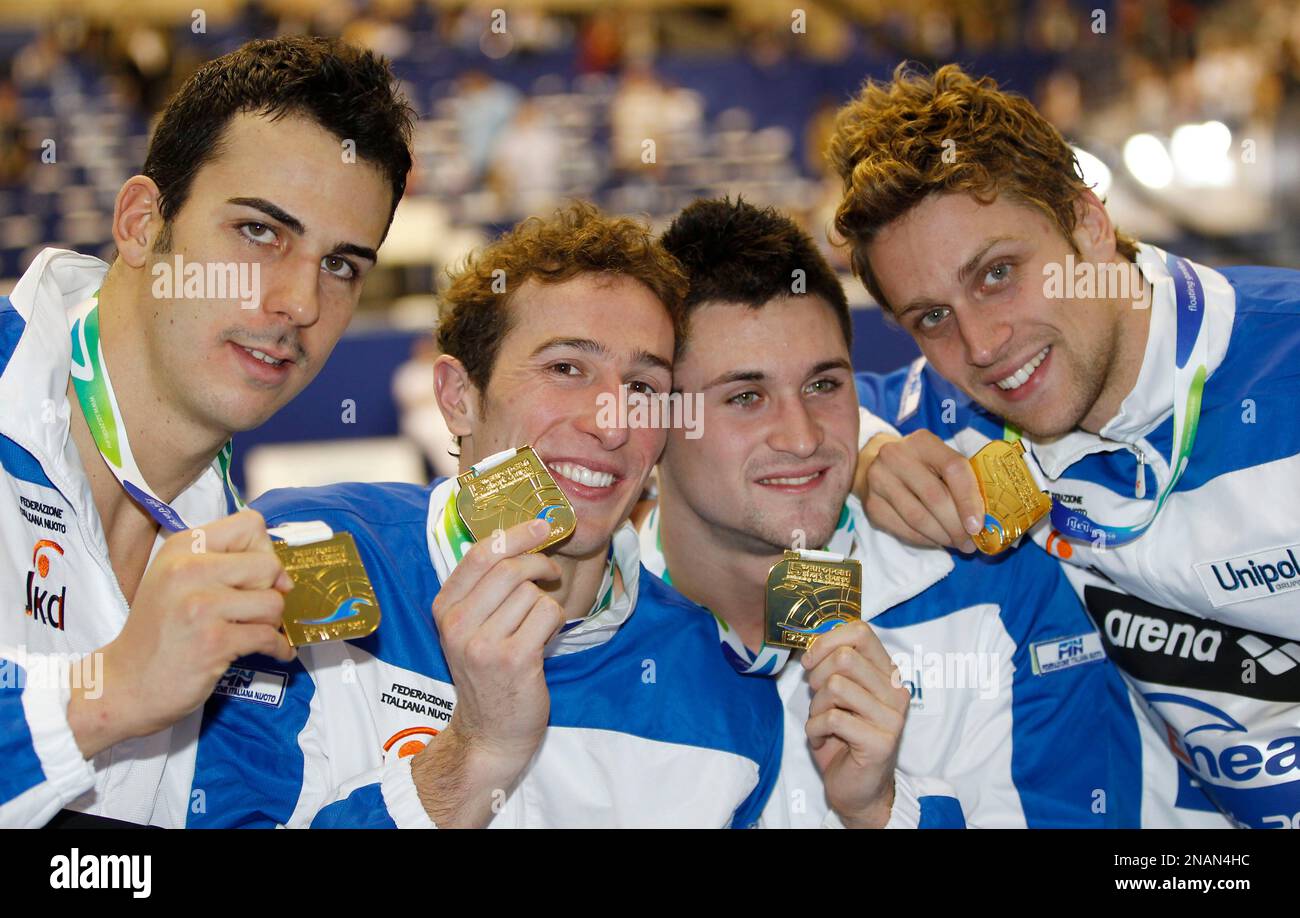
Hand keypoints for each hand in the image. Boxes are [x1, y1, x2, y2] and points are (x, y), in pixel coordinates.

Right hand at [68, 509, 294, 757]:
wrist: (127, 683)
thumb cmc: (161, 630)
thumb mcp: (179, 579)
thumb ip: (224, 563)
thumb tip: (283, 575)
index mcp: (182, 548)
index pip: (250, 525)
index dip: (263, 549)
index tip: (256, 575)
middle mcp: (188, 570)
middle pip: (268, 565)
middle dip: (271, 590)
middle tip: (254, 609)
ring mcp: (200, 606)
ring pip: (273, 602)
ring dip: (272, 622)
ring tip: (253, 631)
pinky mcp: (213, 641)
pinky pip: (269, 636)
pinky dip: (279, 647)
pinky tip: (272, 651)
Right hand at [412, 518, 564, 826]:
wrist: (489, 733)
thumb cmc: (488, 673)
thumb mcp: (470, 628)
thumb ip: (484, 588)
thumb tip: (520, 538)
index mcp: (444, 609)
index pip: (479, 554)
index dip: (515, 533)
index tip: (542, 525)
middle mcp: (457, 624)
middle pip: (510, 567)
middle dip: (540, 563)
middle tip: (552, 574)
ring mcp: (483, 643)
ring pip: (533, 592)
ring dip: (546, 602)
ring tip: (537, 625)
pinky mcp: (514, 659)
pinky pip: (548, 614)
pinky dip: (555, 622)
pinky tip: (544, 641)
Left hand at [802, 620, 911, 827]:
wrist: (858, 789)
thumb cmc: (844, 737)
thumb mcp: (840, 694)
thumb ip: (834, 666)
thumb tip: (811, 643)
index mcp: (888, 674)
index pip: (861, 632)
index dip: (827, 641)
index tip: (811, 661)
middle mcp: (896, 692)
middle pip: (845, 657)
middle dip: (817, 676)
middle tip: (817, 698)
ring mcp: (891, 718)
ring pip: (835, 686)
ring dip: (816, 706)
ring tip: (821, 721)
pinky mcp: (880, 742)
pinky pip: (831, 719)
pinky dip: (814, 729)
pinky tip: (821, 740)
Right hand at [855, 430, 983, 550]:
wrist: (872, 463)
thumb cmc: (919, 465)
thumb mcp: (939, 460)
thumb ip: (961, 480)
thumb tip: (987, 520)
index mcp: (922, 441)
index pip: (953, 468)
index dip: (969, 499)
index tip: (978, 526)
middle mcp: (896, 456)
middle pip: (934, 497)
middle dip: (957, 526)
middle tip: (970, 543)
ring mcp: (879, 480)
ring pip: (918, 518)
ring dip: (942, 537)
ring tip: (956, 544)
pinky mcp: (871, 505)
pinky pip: (903, 529)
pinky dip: (924, 540)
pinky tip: (935, 540)